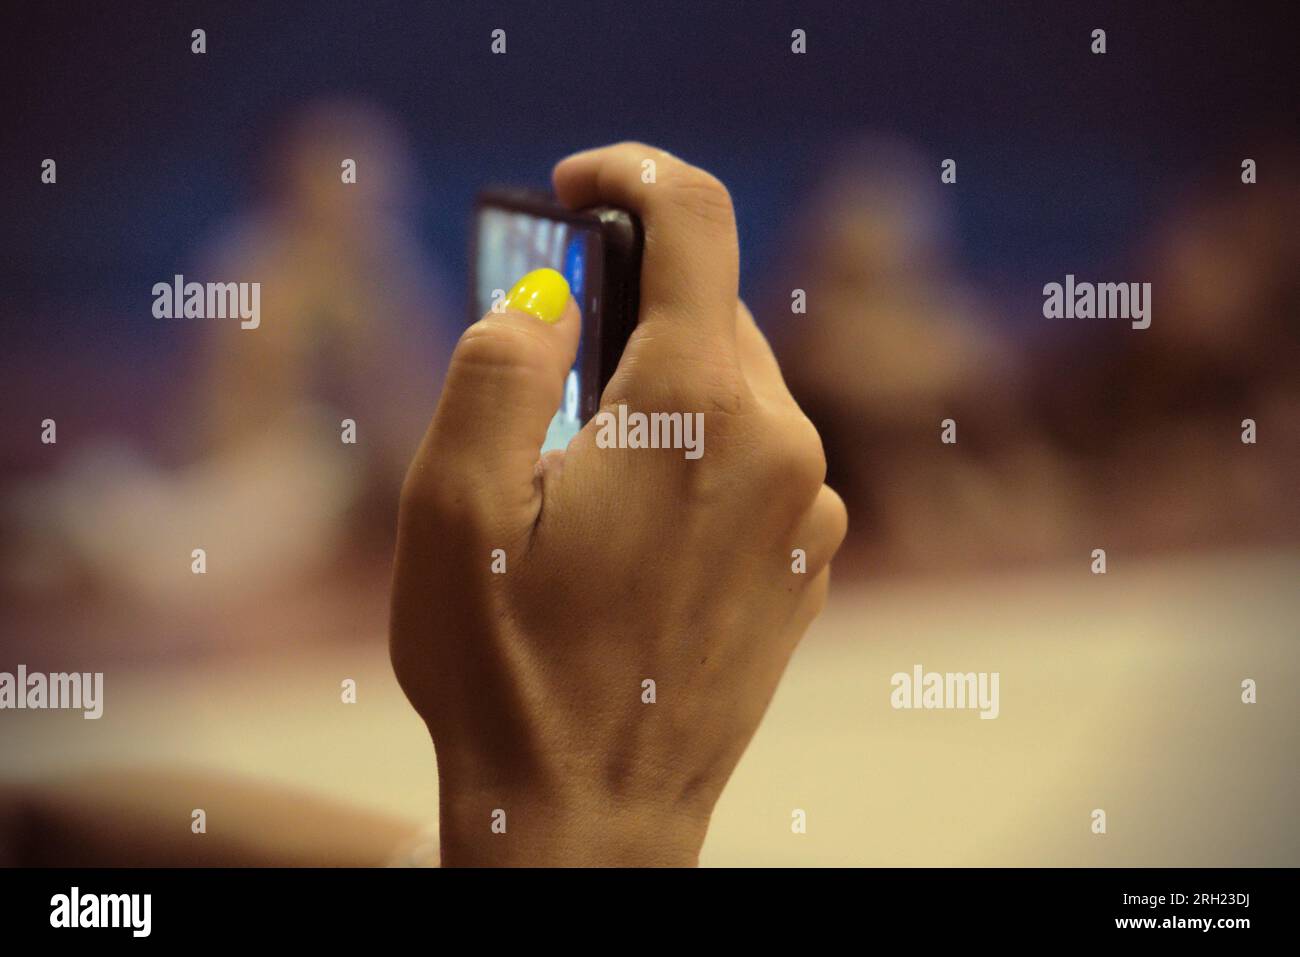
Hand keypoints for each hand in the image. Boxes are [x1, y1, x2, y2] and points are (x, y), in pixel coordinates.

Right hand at [389, 142, 846, 865]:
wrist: (590, 818)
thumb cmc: (509, 672)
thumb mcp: (452, 505)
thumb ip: (498, 363)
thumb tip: (548, 301)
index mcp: (699, 408)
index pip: (695, 217)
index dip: (630, 174)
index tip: (576, 188)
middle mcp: (783, 443)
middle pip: (709, 310)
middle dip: (625, 311)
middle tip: (546, 366)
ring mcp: (810, 510)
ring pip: (733, 389)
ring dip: (656, 394)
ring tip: (579, 480)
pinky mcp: (810, 562)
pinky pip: (756, 461)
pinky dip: (696, 457)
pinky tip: (635, 534)